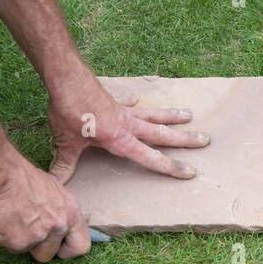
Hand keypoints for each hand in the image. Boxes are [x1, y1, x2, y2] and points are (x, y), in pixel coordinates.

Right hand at [0, 159, 91, 260]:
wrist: (1, 174)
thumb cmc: (23, 178)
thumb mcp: (54, 191)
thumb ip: (60, 212)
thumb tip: (59, 223)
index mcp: (71, 214)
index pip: (81, 246)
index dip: (66, 250)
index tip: (55, 247)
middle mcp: (59, 227)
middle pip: (48, 254)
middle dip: (36, 248)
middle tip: (24, 230)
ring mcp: (39, 236)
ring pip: (27, 252)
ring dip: (19, 241)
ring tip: (12, 220)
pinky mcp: (18, 242)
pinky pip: (10, 247)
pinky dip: (3, 237)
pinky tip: (1, 219)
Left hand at [46, 76, 209, 183]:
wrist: (66, 78)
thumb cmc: (69, 111)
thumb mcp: (65, 142)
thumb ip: (63, 165)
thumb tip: (56, 185)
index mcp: (121, 139)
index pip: (150, 157)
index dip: (170, 166)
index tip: (190, 171)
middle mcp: (127, 124)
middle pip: (162, 134)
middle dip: (184, 139)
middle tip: (205, 140)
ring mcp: (122, 109)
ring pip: (153, 115)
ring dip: (171, 116)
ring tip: (189, 114)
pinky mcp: (112, 98)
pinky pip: (127, 102)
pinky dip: (133, 102)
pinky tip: (138, 100)